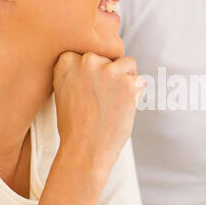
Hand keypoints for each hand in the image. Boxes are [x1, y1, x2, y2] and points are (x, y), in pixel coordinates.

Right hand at [51, 51, 141, 175]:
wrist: (84, 150)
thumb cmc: (74, 125)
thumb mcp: (65, 90)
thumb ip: (79, 72)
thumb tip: (101, 60)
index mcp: (67, 60)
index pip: (90, 54)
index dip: (94, 73)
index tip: (90, 91)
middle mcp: (87, 60)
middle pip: (109, 58)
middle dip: (110, 76)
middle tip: (102, 101)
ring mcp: (108, 70)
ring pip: (128, 64)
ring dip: (126, 80)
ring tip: (115, 103)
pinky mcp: (128, 83)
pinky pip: (140, 81)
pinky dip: (136, 95)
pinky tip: (123, 109)